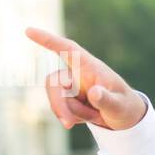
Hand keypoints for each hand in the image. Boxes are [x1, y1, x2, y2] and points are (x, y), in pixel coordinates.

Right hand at [25, 26, 146, 130]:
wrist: (123, 118)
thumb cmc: (124, 105)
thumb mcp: (119, 106)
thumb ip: (107, 100)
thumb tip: (94, 92)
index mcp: (90, 66)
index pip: (68, 49)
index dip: (48, 40)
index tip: (29, 30)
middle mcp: (77, 73)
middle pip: (54, 82)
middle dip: (59, 104)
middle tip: (68, 124)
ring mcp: (70, 86)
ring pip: (56, 98)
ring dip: (71, 113)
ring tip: (95, 116)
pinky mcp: (66, 99)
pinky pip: (60, 109)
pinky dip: (72, 118)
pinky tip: (89, 116)